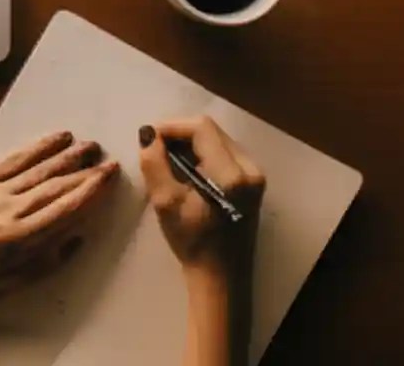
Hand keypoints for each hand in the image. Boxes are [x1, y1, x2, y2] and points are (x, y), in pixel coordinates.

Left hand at [0, 132, 119, 303]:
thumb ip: (40, 266)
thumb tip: (74, 241)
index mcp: (15, 240)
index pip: (65, 210)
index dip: (92, 192)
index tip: (113, 178)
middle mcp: (5, 209)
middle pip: (56, 186)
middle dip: (86, 172)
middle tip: (112, 159)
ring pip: (38, 168)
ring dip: (67, 155)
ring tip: (90, 145)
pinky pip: (13, 158)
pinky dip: (36, 147)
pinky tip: (54, 139)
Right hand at [138, 117, 264, 277]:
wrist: (222, 276)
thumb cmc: (193, 242)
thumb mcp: (166, 203)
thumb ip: (155, 164)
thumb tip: (148, 134)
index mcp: (232, 174)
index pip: (201, 128)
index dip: (171, 126)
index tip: (149, 139)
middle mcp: (250, 168)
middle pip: (211, 131)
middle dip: (180, 134)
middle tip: (155, 150)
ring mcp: (255, 175)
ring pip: (218, 140)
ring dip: (190, 144)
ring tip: (168, 161)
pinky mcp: (252, 181)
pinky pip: (224, 153)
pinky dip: (202, 154)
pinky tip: (187, 171)